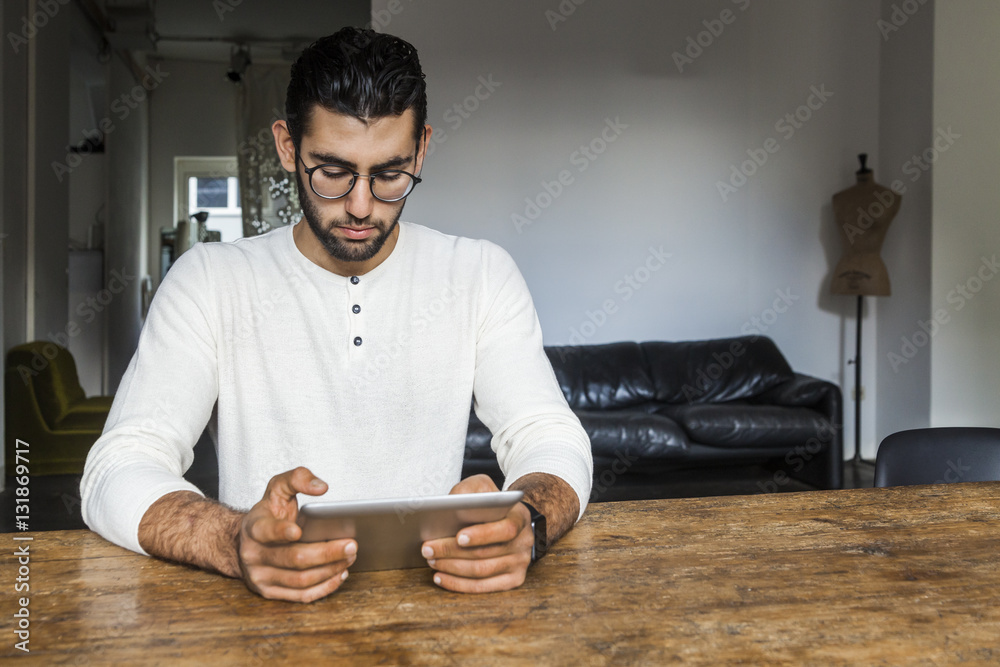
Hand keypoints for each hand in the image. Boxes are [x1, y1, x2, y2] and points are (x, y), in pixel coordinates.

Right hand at [238, 467, 356, 601]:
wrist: (243, 542)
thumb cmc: (268, 514)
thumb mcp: (277, 488)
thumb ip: (297, 478)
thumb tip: (321, 487)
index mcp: (254, 527)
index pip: (265, 530)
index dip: (280, 532)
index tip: (298, 531)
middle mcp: (254, 554)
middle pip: (294, 558)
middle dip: (326, 553)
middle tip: (351, 545)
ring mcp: (260, 577)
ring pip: (300, 580)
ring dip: (330, 570)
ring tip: (350, 557)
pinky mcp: (270, 592)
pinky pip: (301, 596)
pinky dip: (324, 587)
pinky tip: (339, 574)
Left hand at [420, 474, 533, 592]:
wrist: (509, 520)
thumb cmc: (491, 505)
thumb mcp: (482, 488)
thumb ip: (469, 490)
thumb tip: (451, 504)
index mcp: (520, 517)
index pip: (505, 529)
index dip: (482, 535)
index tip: (458, 537)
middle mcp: (524, 542)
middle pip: (486, 553)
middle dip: (452, 552)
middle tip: (428, 548)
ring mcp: (520, 563)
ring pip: (481, 572)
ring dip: (452, 568)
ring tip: (431, 560)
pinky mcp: (513, 580)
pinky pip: (482, 587)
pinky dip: (458, 584)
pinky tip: (441, 577)